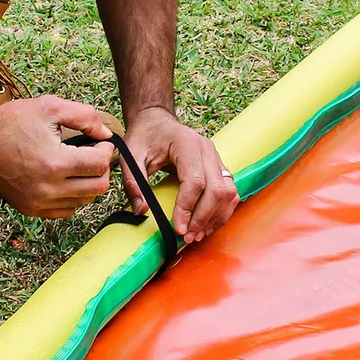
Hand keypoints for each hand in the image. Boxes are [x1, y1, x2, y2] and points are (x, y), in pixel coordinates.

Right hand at [0, 95, 112, 218]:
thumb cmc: (12, 121)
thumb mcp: (50, 107)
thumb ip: (86, 118)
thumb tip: (107, 135)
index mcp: (55, 162)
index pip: (100, 165)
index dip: (107, 151)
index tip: (101, 142)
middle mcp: (48, 188)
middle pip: (98, 188)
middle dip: (102, 169)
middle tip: (93, 154)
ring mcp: (38, 202)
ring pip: (84, 201)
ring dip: (88, 183)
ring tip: (78, 166)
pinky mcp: (30, 209)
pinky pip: (66, 210)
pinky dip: (72, 197)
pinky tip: (65, 179)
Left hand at [123, 107, 239, 242]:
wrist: (156, 121)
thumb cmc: (144, 137)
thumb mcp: (130, 156)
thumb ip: (133, 182)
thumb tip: (141, 211)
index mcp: (186, 144)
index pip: (195, 181)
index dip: (188, 208)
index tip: (178, 229)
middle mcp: (207, 149)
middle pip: (217, 189)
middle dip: (203, 218)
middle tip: (188, 238)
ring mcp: (216, 157)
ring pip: (228, 192)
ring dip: (215, 218)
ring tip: (198, 235)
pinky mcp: (219, 167)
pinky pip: (229, 192)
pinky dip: (221, 211)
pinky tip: (206, 225)